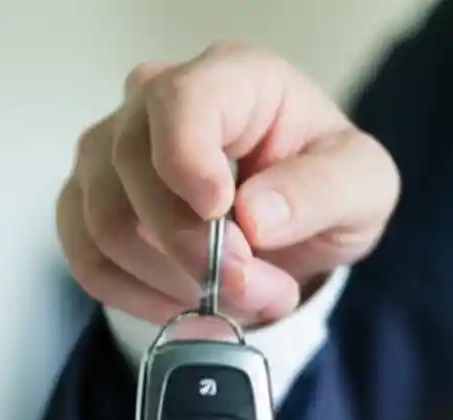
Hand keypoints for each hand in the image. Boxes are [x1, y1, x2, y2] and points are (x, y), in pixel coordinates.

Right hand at [57, 41, 398, 326]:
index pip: (179, 102)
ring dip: (174, 282)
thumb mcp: (363, 184)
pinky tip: (192, 307)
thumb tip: (254, 216)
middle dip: (196, 249)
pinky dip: (140, 298)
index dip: (186, 161)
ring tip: (244, 300)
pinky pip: (89, 258)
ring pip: (104, 222)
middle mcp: (157, 101)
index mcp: (234, 79)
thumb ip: (321, 192)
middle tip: (261, 289)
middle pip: (131, 169)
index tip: (220, 215)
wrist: (304, 216)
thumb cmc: (332, 182)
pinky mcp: (93, 201)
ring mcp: (113, 150)